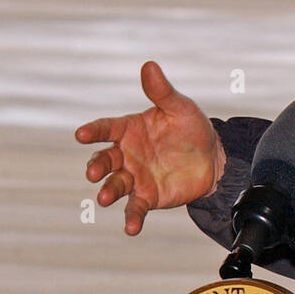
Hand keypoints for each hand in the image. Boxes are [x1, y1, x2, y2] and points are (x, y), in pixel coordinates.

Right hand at [75, 61, 225, 234]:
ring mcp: (135, 177)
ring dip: (108, 192)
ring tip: (105, 198)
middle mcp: (126, 154)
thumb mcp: (180, 107)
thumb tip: (149, 65)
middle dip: (96, 166)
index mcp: (128, 129)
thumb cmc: (191, 128)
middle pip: (104, 160)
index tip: (81, 134)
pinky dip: (131, 218)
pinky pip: (135, 208)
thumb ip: (162, 91)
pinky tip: (131, 228)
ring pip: (115, 185)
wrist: (213, 157)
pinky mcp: (147, 196)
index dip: (93, 131)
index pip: (105, 129)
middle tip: (93, 172)